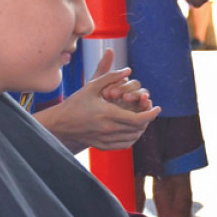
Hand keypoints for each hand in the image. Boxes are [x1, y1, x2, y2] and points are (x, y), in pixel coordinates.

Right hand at [45, 49, 160, 150]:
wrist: (60, 123)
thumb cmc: (76, 103)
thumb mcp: (91, 86)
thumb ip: (110, 76)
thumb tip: (129, 70)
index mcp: (108, 114)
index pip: (139, 118)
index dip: (151, 114)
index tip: (157, 107)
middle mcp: (109, 129)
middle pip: (139, 128)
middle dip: (148, 119)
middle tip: (150, 110)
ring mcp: (106, 140)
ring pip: (134, 137)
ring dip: (142, 128)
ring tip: (143, 119)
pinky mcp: (104, 146)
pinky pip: (125, 144)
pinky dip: (133, 137)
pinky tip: (132, 129)